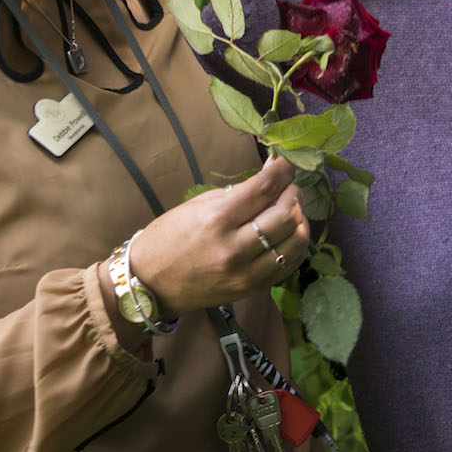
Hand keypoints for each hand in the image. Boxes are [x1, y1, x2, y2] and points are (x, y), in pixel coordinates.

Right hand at [128, 156, 309, 317]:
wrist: (151, 284)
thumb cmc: (170, 237)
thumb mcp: (199, 204)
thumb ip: (240, 191)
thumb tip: (273, 172)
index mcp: (217, 220)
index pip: (265, 187)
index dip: (284, 169)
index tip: (287, 162)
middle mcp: (235, 248)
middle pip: (287, 214)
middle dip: (293, 192)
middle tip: (287, 186)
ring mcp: (246, 273)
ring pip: (297, 240)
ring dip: (300, 218)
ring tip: (288, 209)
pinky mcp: (253, 289)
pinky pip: (290, 264)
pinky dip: (296, 244)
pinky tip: (287, 233)